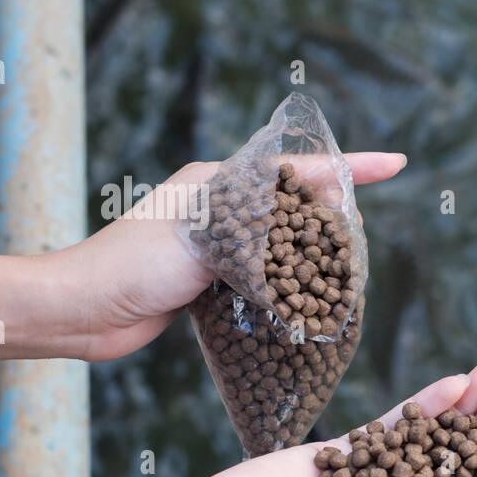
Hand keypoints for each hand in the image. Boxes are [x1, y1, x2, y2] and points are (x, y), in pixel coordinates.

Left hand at [59, 152, 406, 361]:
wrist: (81, 311)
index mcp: (216, 182)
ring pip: (281, 243)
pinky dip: (287, 286)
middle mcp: (219, 208)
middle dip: (335, 214)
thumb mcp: (200, 236)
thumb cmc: (130, 265)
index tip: (395, 165)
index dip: (348, 167)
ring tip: (349, 269)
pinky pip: (263, 277)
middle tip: (367, 236)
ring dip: (313, 255)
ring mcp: (215, 245)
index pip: (295, 168)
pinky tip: (308, 300)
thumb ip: (253, 225)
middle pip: (294, 203)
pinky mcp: (210, 281)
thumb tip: (311, 221)